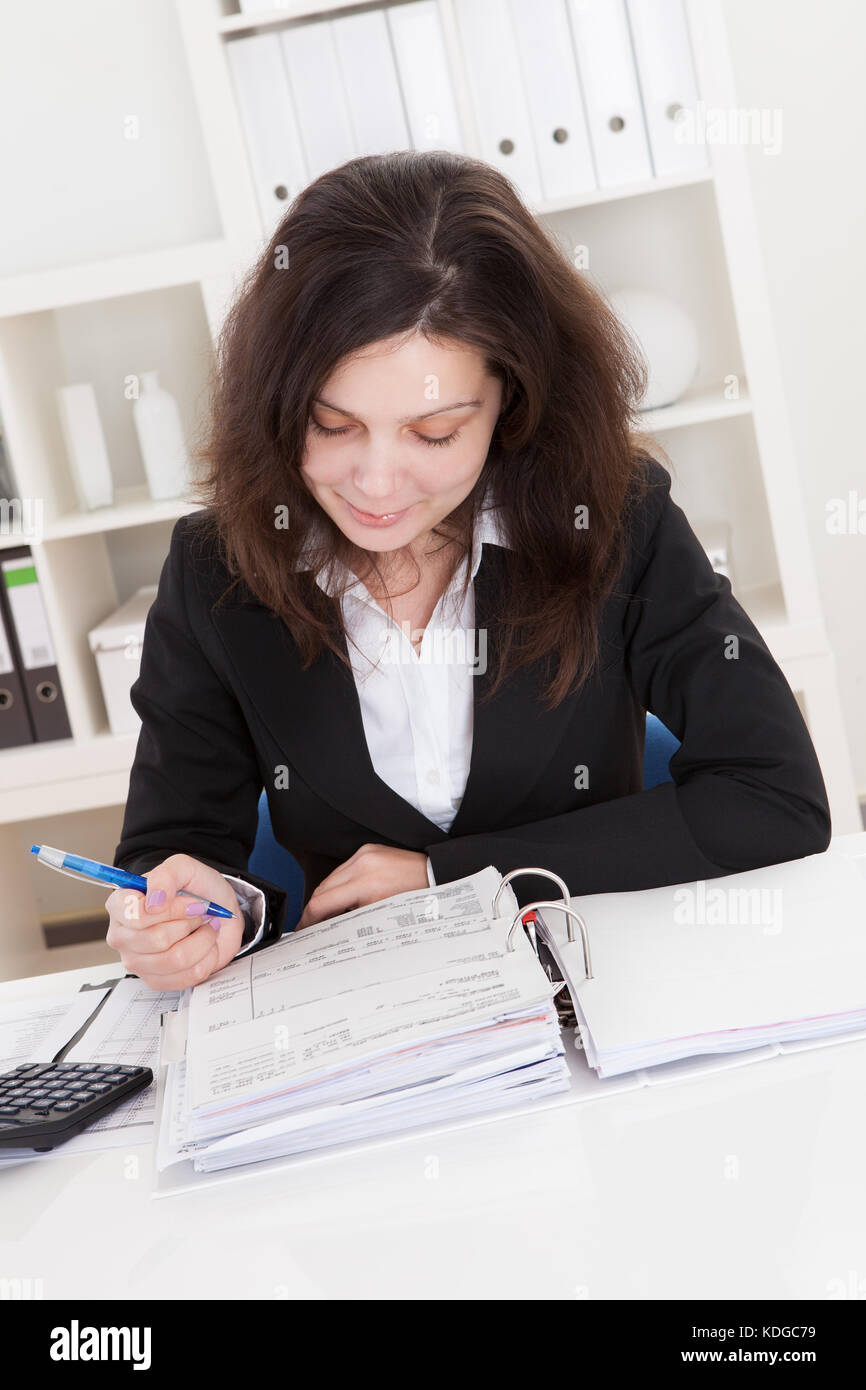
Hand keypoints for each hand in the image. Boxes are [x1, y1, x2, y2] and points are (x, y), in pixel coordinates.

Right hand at [104, 853, 244, 989]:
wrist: (216, 910)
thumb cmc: (197, 889)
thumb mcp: (183, 868)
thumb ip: (166, 876)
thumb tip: (154, 901)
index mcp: (120, 906)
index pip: (135, 916)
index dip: (171, 909)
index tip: (192, 901)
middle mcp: (122, 936)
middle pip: (157, 940)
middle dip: (189, 923)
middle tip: (200, 912)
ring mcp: (137, 962)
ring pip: (175, 959)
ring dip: (202, 940)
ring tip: (205, 927)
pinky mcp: (156, 980)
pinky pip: (188, 976)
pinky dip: (207, 958)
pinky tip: (204, 945)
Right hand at [296, 844, 428, 928]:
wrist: (435, 875)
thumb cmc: (416, 899)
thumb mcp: (382, 918)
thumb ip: (351, 921)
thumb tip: (329, 929)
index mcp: (365, 883)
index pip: (322, 902)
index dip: (308, 920)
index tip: (303, 930)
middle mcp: (361, 864)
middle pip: (321, 889)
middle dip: (314, 910)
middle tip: (312, 927)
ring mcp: (363, 853)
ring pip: (330, 878)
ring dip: (326, 896)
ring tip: (330, 915)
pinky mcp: (367, 849)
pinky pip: (343, 869)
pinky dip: (339, 884)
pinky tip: (344, 897)